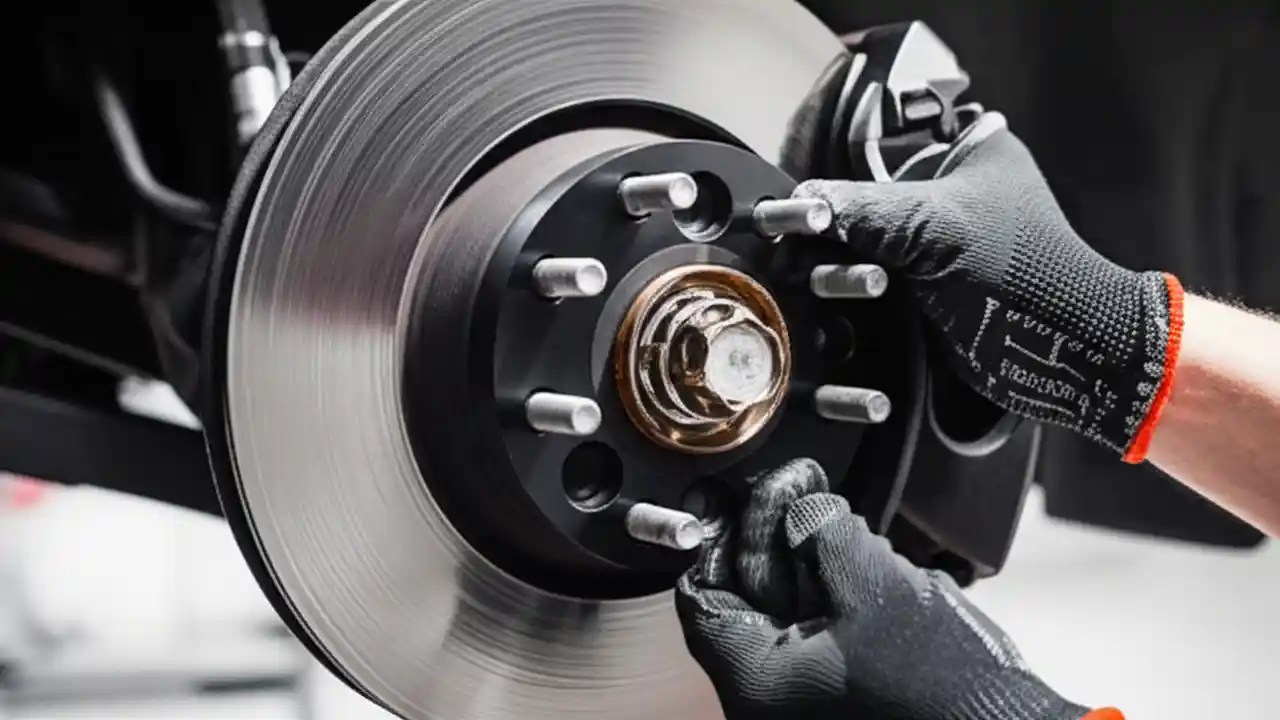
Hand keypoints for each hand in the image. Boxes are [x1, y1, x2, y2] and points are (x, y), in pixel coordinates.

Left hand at [675, 458, 1090, 719]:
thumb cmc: (947, 689)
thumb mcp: (874, 587)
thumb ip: (823, 533)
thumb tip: (800, 505)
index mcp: (758, 680)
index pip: (704, 596)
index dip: (717, 536)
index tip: (727, 496)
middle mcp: (775, 694)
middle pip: (746, 596)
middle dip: (772, 535)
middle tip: (794, 488)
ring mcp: (811, 693)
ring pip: (788, 607)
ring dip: (807, 555)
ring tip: (829, 510)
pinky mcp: (847, 686)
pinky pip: (823, 625)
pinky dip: (835, 585)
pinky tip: (856, 550)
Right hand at [796, 113, 1181, 460]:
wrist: (1059, 355)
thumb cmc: (1025, 276)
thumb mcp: (930, 226)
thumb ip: (859, 208)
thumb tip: (803, 203)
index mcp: (968, 153)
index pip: (883, 147)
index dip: (845, 172)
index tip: (810, 203)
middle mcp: (953, 195)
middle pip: (869, 199)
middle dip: (844, 226)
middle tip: (820, 243)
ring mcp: (941, 247)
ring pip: (869, 245)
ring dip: (850, 267)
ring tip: (855, 281)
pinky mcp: (930, 292)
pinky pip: (877, 285)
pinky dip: (860, 294)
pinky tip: (850, 302)